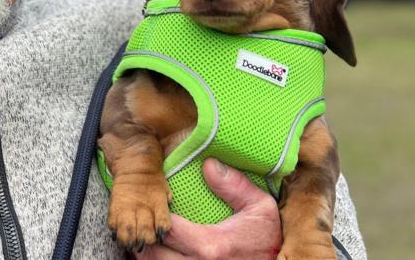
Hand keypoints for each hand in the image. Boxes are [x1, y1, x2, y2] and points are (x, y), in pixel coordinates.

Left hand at [136, 159, 281, 259]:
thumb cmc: (267, 238)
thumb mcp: (260, 207)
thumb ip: (235, 186)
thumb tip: (209, 164)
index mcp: (209, 245)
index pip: (167, 229)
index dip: (157, 214)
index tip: (158, 202)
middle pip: (153, 252)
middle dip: (148, 234)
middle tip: (148, 218)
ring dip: (150, 250)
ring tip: (153, 233)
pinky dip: (159, 259)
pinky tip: (164, 248)